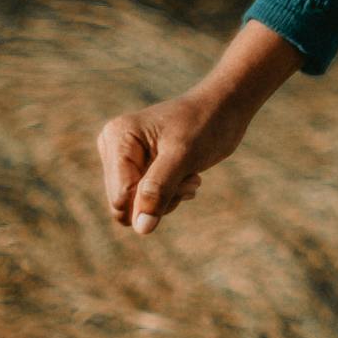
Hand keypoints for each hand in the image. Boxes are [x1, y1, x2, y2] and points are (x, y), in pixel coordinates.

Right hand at [94, 21, 299, 236]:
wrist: (224, 109)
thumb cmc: (205, 125)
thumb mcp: (183, 157)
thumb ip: (159, 190)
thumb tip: (141, 228)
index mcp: (116, 138)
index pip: (120, 196)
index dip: (150, 201)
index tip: (179, 178)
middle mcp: (113, 148)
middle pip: (125, 205)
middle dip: (161, 197)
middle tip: (187, 177)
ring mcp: (125, 160)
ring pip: (137, 207)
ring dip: (170, 196)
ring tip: (189, 173)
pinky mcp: (139, 168)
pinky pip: (146, 201)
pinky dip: (171, 194)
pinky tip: (187, 174)